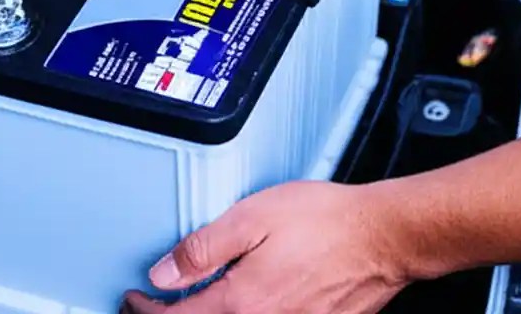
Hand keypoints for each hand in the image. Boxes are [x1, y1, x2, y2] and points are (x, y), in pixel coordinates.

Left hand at [121, 182, 413, 313]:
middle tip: (152, 305)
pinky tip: (239, 305)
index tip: (135, 299)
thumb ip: (203, 248)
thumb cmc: (328, 222)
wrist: (385, 238)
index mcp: (242, 302)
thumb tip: (162, 274)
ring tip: (191, 303)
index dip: (145, 312)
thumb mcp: (253, 217)